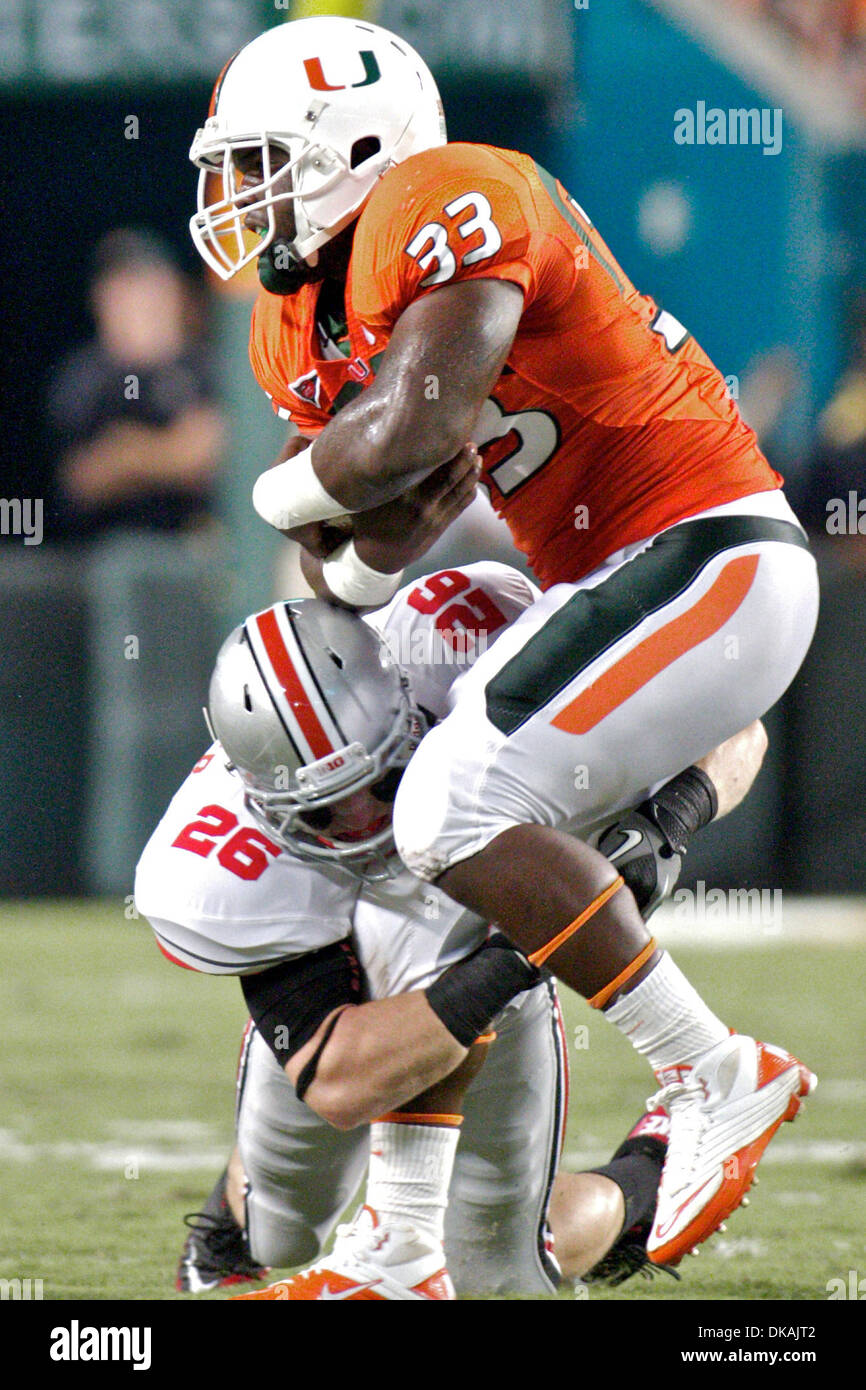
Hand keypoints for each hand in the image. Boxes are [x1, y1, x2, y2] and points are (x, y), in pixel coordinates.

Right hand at [351, 444, 480, 572]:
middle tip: (470, 442)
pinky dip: (470, 489)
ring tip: (477, 456)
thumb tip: (388, 445)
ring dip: (472, 472)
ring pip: (461, 490)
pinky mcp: (441, 526)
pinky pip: (462, 504)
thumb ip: (381, 475)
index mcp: (403, 494)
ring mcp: (434, 517)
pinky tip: (474, 477)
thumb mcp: (367, 496)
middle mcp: (422, 504)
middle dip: (464, 458)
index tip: (450, 434)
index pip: (430, 467)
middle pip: (451, 476)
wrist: (378, 557)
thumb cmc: (369, 521)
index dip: (445, 450)